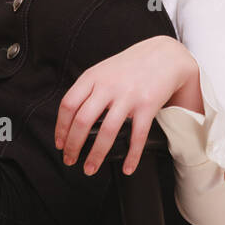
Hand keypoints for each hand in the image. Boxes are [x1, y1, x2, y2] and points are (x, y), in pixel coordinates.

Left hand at [53, 36, 197, 176]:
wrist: (164, 55)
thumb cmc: (130, 66)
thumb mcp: (102, 70)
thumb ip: (87, 90)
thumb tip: (70, 118)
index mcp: (92, 77)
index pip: (68, 105)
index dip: (61, 128)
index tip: (59, 144)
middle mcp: (108, 87)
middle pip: (82, 121)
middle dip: (73, 146)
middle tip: (70, 160)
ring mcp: (128, 96)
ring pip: (107, 131)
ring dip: (96, 155)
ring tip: (90, 169)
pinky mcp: (147, 106)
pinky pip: (137, 136)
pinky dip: (132, 156)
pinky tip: (127, 167)